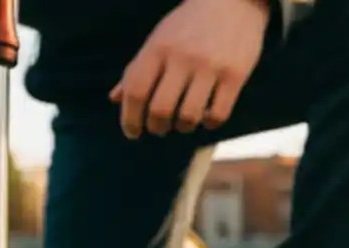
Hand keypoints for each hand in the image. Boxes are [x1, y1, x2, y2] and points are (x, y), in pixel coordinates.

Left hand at [110, 0, 269, 138]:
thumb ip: (137, 69)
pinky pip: (218, 115)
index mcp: (158, 48)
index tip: (133, 133)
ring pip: (189, 117)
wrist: (232, 1)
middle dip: (157, 127)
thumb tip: (114, 99)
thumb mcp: (158, 40)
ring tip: (184, 122)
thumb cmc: (189, 26)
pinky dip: (209, 123)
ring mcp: (209, 67)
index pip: (135, 91)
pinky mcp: (235, 75)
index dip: (130, 119)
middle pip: (160, 110)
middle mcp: (181, 57)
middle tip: (160, 128)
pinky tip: (207, 116)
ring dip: (183, 127)